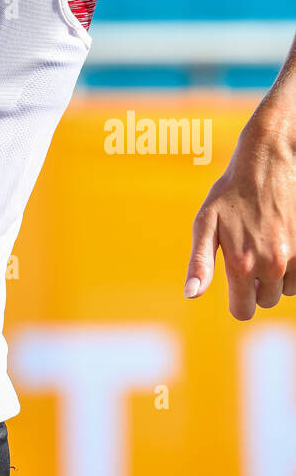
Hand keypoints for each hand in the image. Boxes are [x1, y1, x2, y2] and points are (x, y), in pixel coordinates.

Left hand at [184, 102, 295, 318]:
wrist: (266, 164)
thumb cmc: (230, 193)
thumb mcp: (206, 222)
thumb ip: (199, 262)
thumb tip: (191, 295)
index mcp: (241, 264)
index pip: (242, 311)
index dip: (237, 301)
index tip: (235, 284)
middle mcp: (271, 266)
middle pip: (264, 301)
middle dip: (255, 286)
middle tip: (248, 253)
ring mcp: (294, 258)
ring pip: (285, 290)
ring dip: (275, 276)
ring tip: (263, 243)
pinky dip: (292, 267)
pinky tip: (279, 242)